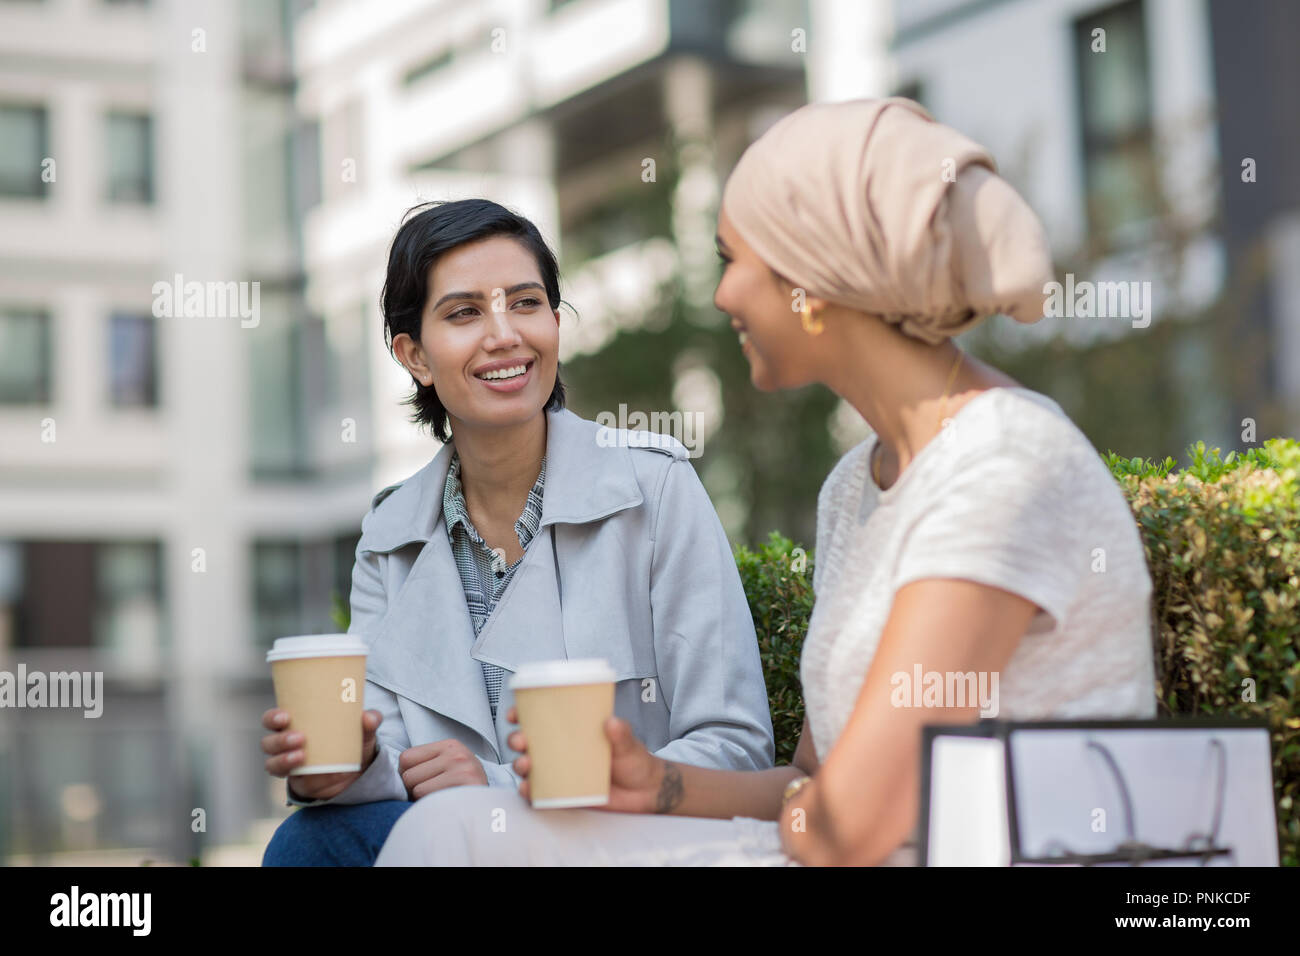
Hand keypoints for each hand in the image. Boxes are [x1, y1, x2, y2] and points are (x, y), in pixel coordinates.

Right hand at [261, 708, 381, 801]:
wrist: (359, 771)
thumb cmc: (353, 740)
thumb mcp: (363, 730)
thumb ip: (370, 721)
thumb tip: (370, 718)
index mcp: (296, 724)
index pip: (273, 719)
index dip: (273, 717)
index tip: (286, 716)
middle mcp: (286, 744)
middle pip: (269, 742)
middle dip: (279, 740)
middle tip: (299, 737)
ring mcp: (289, 765)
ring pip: (273, 763)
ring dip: (283, 759)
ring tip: (301, 756)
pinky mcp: (297, 782)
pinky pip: (291, 782)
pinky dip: (301, 778)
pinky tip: (312, 773)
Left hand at [397, 738, 488, 798]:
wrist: (492, 804)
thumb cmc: (463, 786)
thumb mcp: (448, 765)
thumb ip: (425, 763)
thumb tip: (392, 774)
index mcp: (449, 745)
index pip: (406, 758)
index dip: (407, 774)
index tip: (421, 782)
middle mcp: (456, 753)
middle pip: (408, 775)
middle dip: (413, 789)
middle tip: (430, 794)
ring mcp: (462, 769)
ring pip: (416, 789)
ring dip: (422, 800)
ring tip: (438, 799)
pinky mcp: (466, 786)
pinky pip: (428, 799)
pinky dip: (431, 805)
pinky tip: (444, 804)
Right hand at [504, 706, 665, 813]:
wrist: (645, 792)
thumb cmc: (634, 760)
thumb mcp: (628, 743)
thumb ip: (622, 734)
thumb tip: (612, 722)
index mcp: (572, 732)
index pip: (541, 719)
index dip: (522, 714)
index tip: (515, 713)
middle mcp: (561, 750)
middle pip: (528, 742)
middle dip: (516, 739)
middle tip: (522, 741)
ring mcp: (560, 772)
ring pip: (529, 766)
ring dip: (519, 764)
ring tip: (526, 764)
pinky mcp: (563, 794)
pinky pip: (540, 793)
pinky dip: (529, 791)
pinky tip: (527, 788)